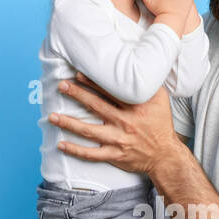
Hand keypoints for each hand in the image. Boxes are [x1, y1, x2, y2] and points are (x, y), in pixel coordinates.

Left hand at [52, 72, 180, 178]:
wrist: (165, 155)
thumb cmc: (160, 124)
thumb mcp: (160, 99)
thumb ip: (147, 82)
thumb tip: (136, 63)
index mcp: (136, 106)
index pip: (110, 90)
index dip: (93, 81)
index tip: (77, 73)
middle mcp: (125, 122)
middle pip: (96, 106)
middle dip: (77, 95)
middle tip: (61, 86)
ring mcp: (119, 140)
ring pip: (89, 131)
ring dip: (69, 123)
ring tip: (52, 117)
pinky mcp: (115, 155)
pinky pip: (91, 154)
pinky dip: (75, 150)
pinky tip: (60, 144)